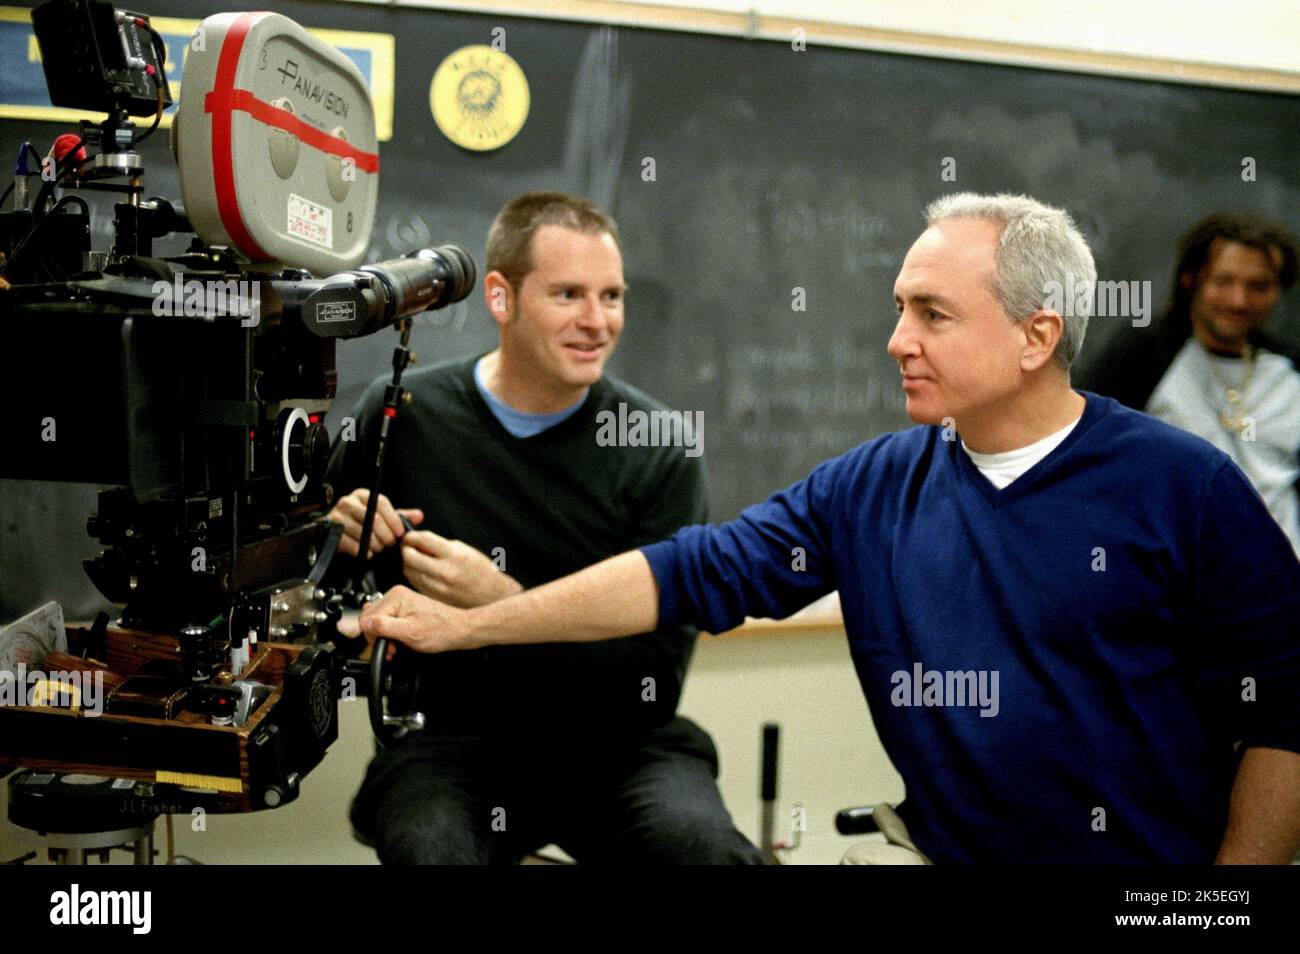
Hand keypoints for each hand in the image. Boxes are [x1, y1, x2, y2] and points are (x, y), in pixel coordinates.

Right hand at [326, 488, 423, 557]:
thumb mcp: (382, 518)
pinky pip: (350, 543)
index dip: (393, 519)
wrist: (336, 534)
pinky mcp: (330, 531)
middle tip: (390, 544)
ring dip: (375, 544)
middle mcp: (348, 502)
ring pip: (362, 532)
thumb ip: (400, 517)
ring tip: (379, 548)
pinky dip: (361, 551)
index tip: (400, 532)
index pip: (380, 502)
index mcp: (362, 495)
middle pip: (372, 518)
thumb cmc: (361, 524)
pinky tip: (367, 553)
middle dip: (385, 535)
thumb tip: (419, 516)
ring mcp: (337, 516)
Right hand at [360, 584, 471, 653]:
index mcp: (395, 597)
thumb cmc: (440, 630)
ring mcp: (400, 601)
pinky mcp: (404, 608)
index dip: (374, 637)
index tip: (388, 647)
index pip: (367, 618)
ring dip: (384, 636)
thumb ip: (384, 627)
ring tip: (397, 645)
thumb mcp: (409, 633)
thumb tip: (364, 624)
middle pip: (370, 619)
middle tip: (393, 648)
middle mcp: (396, 595)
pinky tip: (398, 639)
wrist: (458, 630)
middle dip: (379, 637)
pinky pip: (387, 620)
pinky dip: (390, 632)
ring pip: (378, 621)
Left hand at [401, 530, 522, 608]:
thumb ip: (441, 546)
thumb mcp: (465, 550)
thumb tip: (419, 542)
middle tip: (408, 547)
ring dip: (408, 563)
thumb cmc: (481, 570)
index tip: (410, 536)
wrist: (493, 596)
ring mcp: (439, 587)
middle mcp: (445, 572)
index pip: (422, 540)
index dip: (411, 536)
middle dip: (406, 549)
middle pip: (409, 557)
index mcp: (454, 555)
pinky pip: (415, 584)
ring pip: (409, 572)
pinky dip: (414, 575)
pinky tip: (420, 572)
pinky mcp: (436, 598)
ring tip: (415, 560)